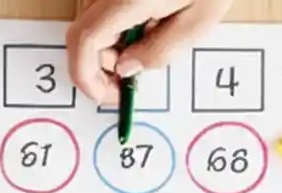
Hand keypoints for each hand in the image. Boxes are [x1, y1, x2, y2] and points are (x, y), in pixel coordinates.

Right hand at [68, 0, 233, 103]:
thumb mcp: (199, 19)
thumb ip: (161, 51)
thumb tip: (127, 69)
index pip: (84, 42)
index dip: (87, 77)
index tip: (106, 95)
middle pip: (82, 34)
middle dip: (100, 65)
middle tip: (129, 79)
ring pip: (91, 21)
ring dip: (109, 44)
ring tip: (149, 41)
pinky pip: (103, 7)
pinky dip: (116, 25)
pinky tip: (147, 22)